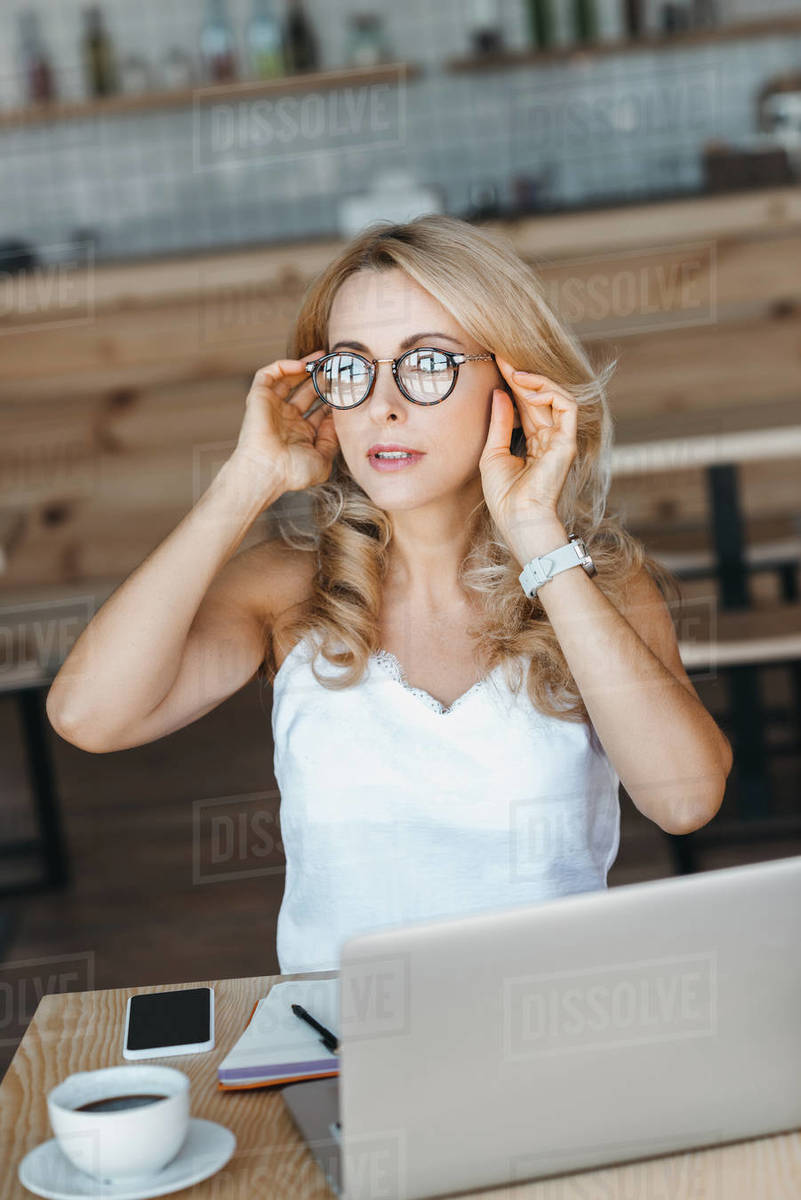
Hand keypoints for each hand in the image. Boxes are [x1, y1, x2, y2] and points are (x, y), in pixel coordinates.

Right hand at [233, 352, 339, 492]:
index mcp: (301, 434)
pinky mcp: (259, 398)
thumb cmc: (293, 472)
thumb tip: (337, 419)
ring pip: (289, 379)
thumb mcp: (323, 459)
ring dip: (305, 368)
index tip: (348, 387)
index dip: (333, 397)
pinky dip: (284, 366)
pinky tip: (302, 366)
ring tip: (323, 358)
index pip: (319, 410)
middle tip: (338, 367)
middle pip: (307, 391)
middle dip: (322, 379)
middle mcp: (287, 419)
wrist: (267, 471)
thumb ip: (332, 439)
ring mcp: (273, 408)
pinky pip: (268, 375)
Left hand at [479, 354, 577, 538]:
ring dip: (535, 379)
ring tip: (513, 370)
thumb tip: (499, 392)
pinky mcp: (567, 441)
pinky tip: (527, 390)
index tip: (496, 364)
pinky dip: (549, 392)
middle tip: (501, 355)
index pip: (526, 404)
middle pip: (539, 397)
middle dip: (521, 374)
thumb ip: (500, 422)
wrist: (517, 517)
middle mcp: (550, 438)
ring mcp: (561, 439)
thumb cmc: (504, 495)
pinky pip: (566, 406)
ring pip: (555, 396)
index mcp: (534, 442)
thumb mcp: (493, 452)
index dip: (514, 383)